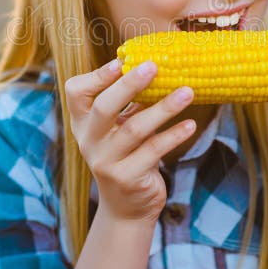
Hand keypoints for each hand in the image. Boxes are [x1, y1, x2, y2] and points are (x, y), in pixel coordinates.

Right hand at [64, 58, 196, 223]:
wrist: (126, 207)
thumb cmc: (127, 155)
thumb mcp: (120, 128)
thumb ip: (129, 102)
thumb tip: (158, 67)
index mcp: (84, 122)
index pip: (76, 92)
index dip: (97, 76)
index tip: (120, 61)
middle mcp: (89, 140)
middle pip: (104, 107)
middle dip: (129, 84)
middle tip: (154, 65)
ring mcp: (106, 161)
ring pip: (135, 129)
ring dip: (164, 108)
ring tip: (188, 92)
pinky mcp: (126, 178)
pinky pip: (153, 151)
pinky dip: (173, 135)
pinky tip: (190, 124)